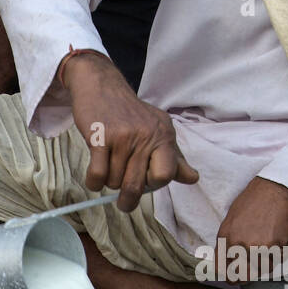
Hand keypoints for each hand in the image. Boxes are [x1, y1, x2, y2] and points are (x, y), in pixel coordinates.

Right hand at [62, 51, 198, 211]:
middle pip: (137, 185)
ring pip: (114, 181)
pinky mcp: (100, 137)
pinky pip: (97, 174)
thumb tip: (194, 179)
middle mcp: (145, 136)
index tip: (145, 182)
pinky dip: (93, 182)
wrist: (101, 86)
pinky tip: (94, 178)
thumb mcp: (159, 130)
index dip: (153, 184)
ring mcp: (122, 137)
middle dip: (128, 200)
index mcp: (163, 136)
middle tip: (124, 202)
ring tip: (108, 170)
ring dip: (108, 184)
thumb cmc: (131, 114)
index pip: (166, 174)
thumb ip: (175, 158)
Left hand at [216, 177, 287, 280]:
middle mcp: (240, 247)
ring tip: (267, 247)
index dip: (228, 274)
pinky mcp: (277, 249)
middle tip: (251, 268)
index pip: (222, 269)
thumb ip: (227, 241)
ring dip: (265, 264)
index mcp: (226, 238)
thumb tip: (226, 259)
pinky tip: (277, 240)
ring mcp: (259, 249)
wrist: (278, 189)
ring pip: (261, 271)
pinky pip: (276, 262)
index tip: (234, 274)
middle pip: (241, 277)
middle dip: (246, 275)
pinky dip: (278, 255)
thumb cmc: (255, 200)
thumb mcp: (231, 219)